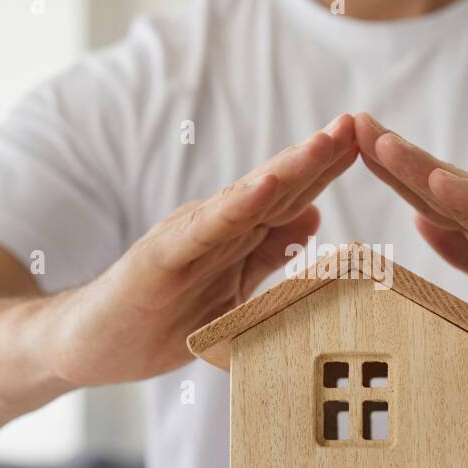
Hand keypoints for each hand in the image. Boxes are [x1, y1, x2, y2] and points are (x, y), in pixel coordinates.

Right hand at [49, 114, 357, 384]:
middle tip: (362, 122)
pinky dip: (235, 207)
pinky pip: (204, 230)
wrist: (91, 344)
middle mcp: (216, 225)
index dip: (331, 169)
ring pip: (247, 197)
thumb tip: (314, 214)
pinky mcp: (161, 258)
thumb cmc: (160, 317)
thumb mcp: (231, 289)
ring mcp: (188, 238)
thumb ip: (267, 251)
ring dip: (289, 167)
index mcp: (236, 234)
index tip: (375, 142)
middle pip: (277, 185)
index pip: (292, 195)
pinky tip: (265, 187)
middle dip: (321, 154)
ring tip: (327, 141)